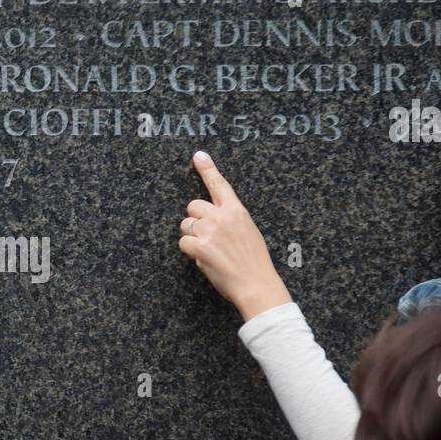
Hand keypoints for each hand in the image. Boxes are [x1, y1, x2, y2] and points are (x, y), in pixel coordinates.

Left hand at [178, 150, 291, 321]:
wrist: (256, 284)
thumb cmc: (254, 262)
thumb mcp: (248, 232)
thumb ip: (230, 220)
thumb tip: (212, 219)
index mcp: (237, 211)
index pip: (219, 185)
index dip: (207, 169)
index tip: (198, 156)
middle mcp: (222, 216)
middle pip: (193, 206)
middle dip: (195, 219)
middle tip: (207, 236)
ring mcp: (210, 230)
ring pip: (186, 225)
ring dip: (192, 237)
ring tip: (209, 250)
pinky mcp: (200, 246)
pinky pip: (183, 243)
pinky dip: (190, 251)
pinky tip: (205, 259)